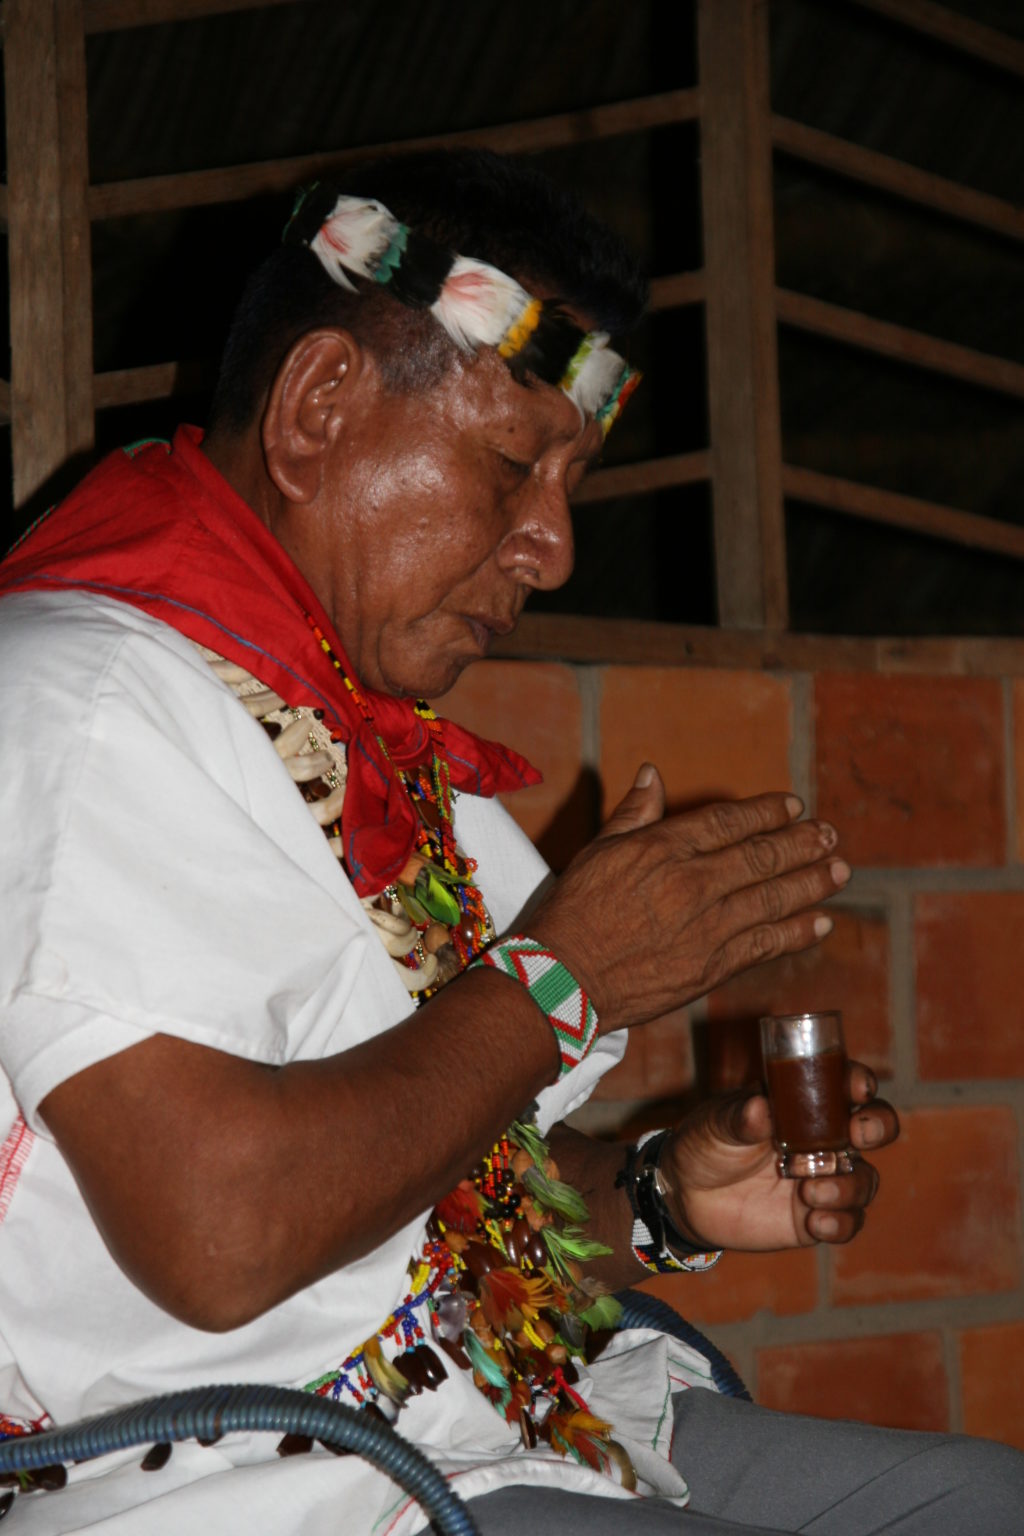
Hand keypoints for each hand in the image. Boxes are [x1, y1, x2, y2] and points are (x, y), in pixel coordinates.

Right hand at [529, 763, 850, 1032]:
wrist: (563, 979)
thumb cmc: (574, 911)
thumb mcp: (598, 851)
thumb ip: (634, 813)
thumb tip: (651, 773)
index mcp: (663, 848)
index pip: (728, 822)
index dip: (766, 813)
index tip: (793, 807)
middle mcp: (692, 883)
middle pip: (762, 856)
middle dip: (802, 844)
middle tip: (830, 836)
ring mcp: (707, 926)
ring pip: (772, 898)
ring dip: (811, 883)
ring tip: (839, 871)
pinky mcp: (712, 966)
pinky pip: (766, 945)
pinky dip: (797, 932)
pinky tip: (820, 922)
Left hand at [658, 1062, 898, 1250]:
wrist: (687, 1195)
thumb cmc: (707, 1142)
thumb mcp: (717, 1123)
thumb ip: (739, 1117)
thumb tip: (760, 1108)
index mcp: (803, 1103)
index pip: (844, 1085)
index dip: (859, 1082)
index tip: (856, 1088)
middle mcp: (824, 1139)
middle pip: (875, 1127)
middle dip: (878, 1126)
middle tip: (857, 1135)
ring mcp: (824, 1178)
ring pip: (865, 1179)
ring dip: (849, 1186)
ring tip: (810, 1192)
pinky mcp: (815, 1216)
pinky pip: (847, 1222)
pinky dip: (841, 1223)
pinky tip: (816, 1221)